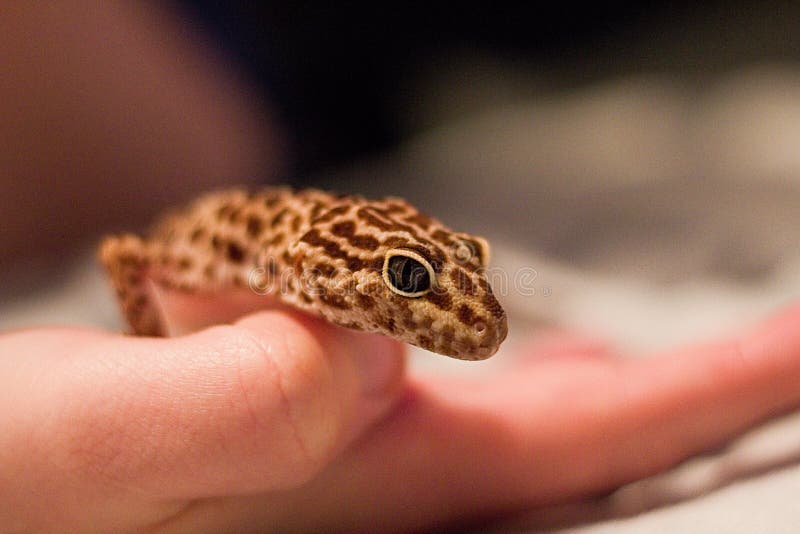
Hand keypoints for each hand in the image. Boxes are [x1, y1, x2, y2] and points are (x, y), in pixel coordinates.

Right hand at [3, 305, 799, 531]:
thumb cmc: (10, 483)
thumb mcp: (95, 444)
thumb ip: (239, 402)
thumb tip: (369, 344)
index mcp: (352, 491)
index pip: (580, 448)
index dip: (706, 393)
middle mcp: (370, 485)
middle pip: (582, 439)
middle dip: (696, 392)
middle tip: (790, 347)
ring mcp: (346, 460)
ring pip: (527, 419)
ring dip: (624, 391)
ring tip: (704, 366)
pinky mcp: (309, 426)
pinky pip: (458, 394)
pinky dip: (524, 375)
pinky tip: (559, 369)